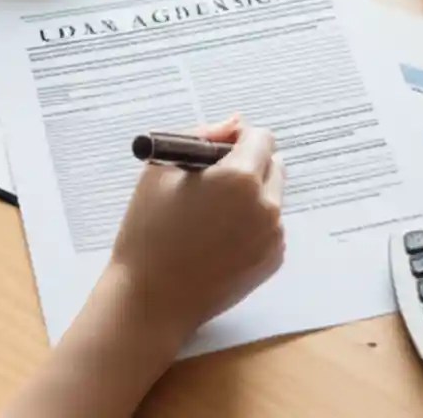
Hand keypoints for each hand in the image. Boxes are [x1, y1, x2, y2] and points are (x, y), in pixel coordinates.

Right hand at [110, 118, 285, 339]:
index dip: (238, 138)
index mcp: (241, 178)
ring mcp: (273, 236)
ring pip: (272, 197)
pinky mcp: (273, 260)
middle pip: (273, 165)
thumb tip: (235, 123)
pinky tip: (218, 241)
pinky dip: (252, 225)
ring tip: (210, 217)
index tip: (218, 150)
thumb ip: (203, 136)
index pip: (261, 137)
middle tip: (213, 183)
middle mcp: (267, 205)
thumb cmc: (148, 232)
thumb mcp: (161, 170)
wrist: (151, 299)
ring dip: (251, 196)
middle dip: (249, 165)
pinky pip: (269, 227)